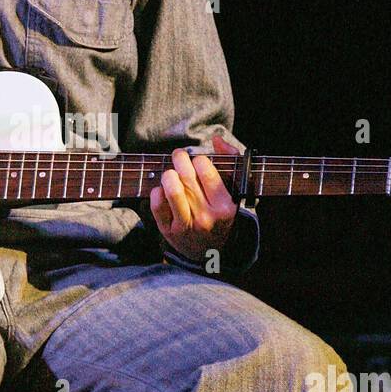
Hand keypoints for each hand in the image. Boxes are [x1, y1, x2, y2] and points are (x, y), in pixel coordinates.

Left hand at [148, 136, 239, 264]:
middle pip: (187, 178)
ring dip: (168, 175)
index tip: (197, 161)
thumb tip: (216, 139)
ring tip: (170, 172)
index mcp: (225, 207)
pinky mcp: (170, 232)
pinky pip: (158, 206)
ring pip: (172, 191)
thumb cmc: (221, 214)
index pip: (207, 172)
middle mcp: (206, 217)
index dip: (199, 160)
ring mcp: (187, 226)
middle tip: (179, 156)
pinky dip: (157, 193)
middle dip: (180, 159)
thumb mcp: (233, 192)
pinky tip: (162, 189)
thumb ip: (230, 161)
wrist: (211, 252)